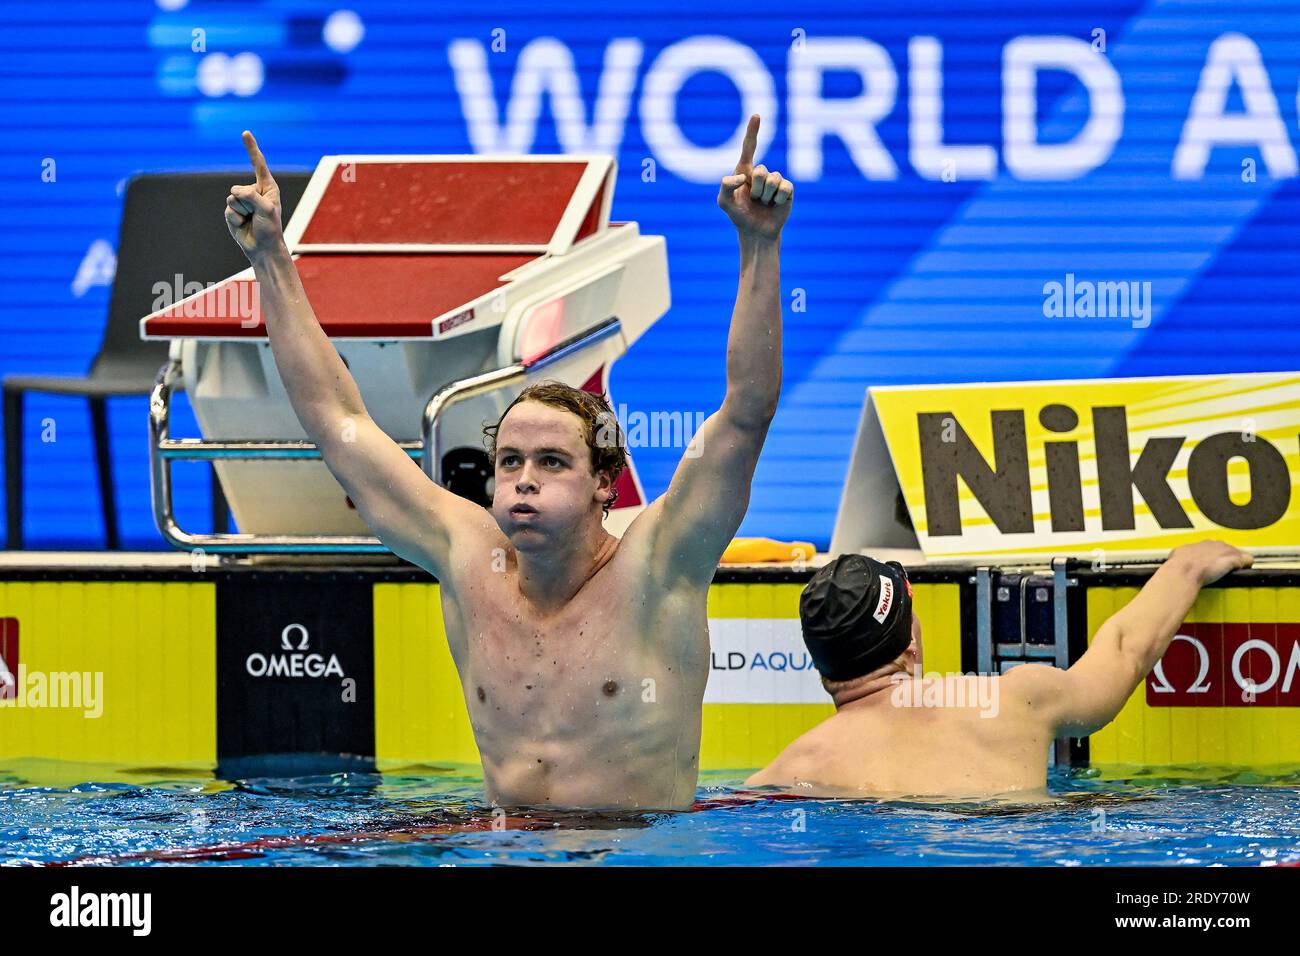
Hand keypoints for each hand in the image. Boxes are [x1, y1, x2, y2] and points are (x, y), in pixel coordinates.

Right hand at [225, 130, 284, 260]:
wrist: (262, 248)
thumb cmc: (270, 228)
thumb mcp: (266, 209)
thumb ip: (251, 196)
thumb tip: (233, 192)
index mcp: (267, 187)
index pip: (258, 163)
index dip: (251, 148)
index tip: (245, 133)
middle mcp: (254, 191)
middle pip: (240, 188)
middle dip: (247, 204)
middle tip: (257, 216)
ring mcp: (242, 201)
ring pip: (232, 198)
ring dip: (241, 212)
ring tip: (251, 220)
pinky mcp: (232, 211)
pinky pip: (227, 210)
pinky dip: (235, 219)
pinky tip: (243, 225)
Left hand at [717, 114, 792, 239]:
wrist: (756, 232)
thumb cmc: (738, 215)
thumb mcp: (724, 202)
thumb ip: (725, 186)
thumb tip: (743, 177)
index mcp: (745, 170)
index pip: (749, 147)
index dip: (753, 131)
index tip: (756, 115)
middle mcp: (761, 172)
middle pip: (760, 171)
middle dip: (755, 190)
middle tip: (753, 201)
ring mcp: (776, 180)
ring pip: (773, 180)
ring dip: (765, 197)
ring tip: (763, 204)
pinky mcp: (788, 190)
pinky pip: (785, 188)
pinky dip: (777, 200)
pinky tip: (774, 205)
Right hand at [1170, 539, 1253, 584]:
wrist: (1184, 570)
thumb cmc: (1179, 565)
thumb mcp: (1178, 555)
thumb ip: (1185, 554)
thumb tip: (1180, 558)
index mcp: (1204, 543)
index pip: (1216, 548)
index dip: (1216, 557)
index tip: (1214, 565)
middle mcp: (1217, 544)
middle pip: (1230, 550)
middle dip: (1227, 560)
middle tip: (1222, 571)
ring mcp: (1227, 550)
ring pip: (1240, 554)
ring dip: (1237, 563)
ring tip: (1232, 573)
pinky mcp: (1234, 558)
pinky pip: (1249, 560)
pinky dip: (1246, 567)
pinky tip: (1241, 572)